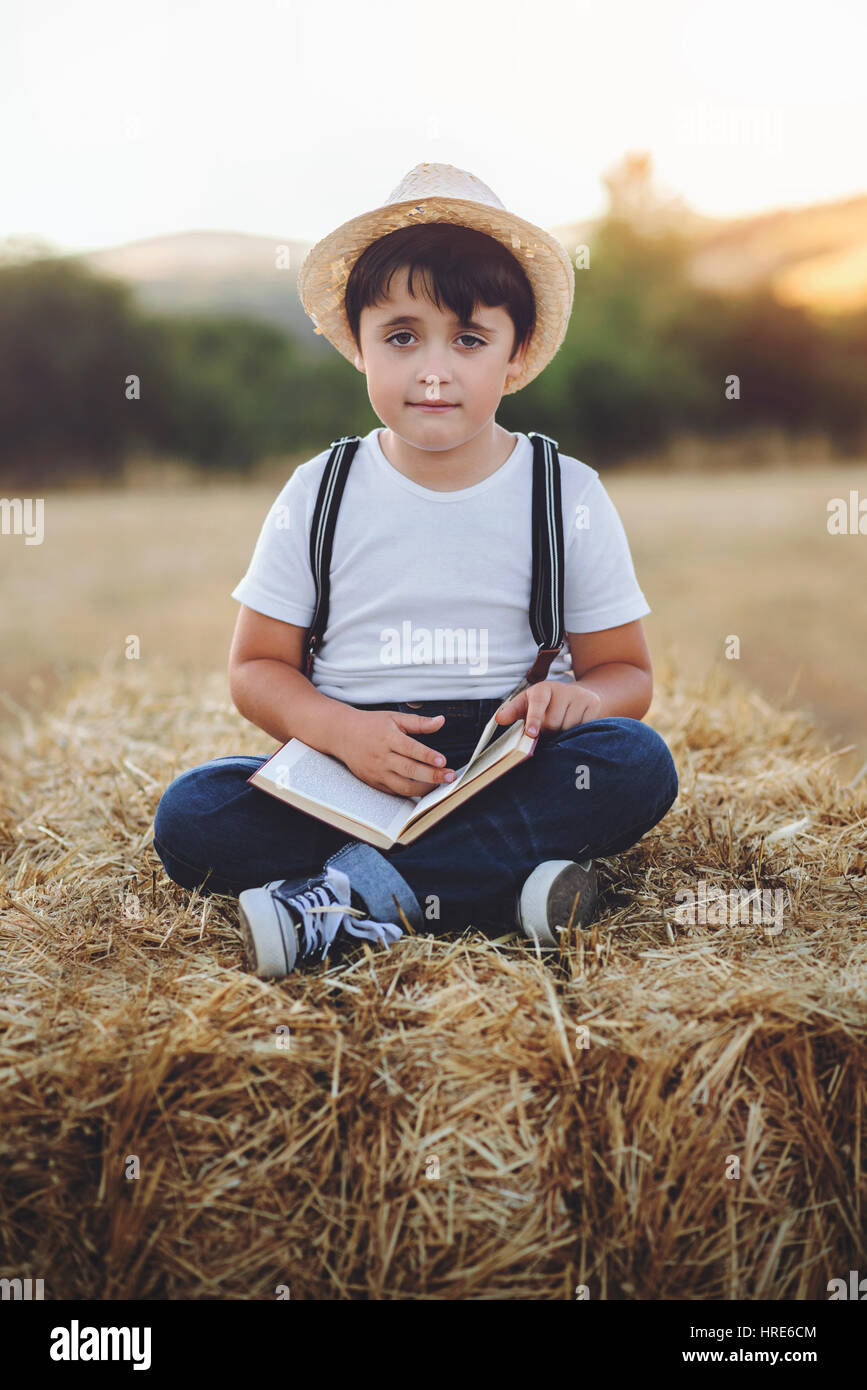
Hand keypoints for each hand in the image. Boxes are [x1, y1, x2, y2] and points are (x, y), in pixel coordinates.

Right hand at [334, 709, 457, 796]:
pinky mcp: (374, 782)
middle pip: (410, 770)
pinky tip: (422, 788)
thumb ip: (419, 722)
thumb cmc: (370, 725)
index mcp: (388, 738)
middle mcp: (382, 757)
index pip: (411, 749)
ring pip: (403, 786)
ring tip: (438, 784)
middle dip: (433, 776)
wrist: (342, 734)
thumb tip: (440, 721)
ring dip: (424, 788)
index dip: (428, 756)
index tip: (443, 760)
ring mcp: (377, 772)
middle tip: (450, 777)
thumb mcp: (394, 718)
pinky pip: (394, 792)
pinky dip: (410, 793)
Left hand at [494, 680, 601, 735]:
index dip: (534, 718)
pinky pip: (583, 727)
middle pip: (552, 722)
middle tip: (547, 730)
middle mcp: (562, 689)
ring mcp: (579, 696)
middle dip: (548, 732)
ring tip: (560, 727)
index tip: (531, 733)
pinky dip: (576, 732)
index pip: (538, 702)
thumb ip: (514, 711)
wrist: (577, 695)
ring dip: (562, 734)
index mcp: (542, 689)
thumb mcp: (528, 703)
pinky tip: (574, 726)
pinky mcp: (593, 704)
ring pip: (568, 727)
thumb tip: (500, 718)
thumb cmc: (547, 703)